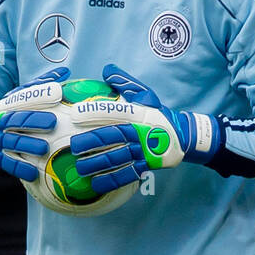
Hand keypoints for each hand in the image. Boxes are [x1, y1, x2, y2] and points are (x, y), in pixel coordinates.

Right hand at [0, 68, 68, 180]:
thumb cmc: (9, 113)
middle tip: (53, 123)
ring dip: (28, 146)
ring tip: (45, 149)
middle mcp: (0, 122)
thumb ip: (41, 86)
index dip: (39, 96)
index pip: (22, 98)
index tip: (57, 95)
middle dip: (34, 121)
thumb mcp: (20, 97)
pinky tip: (34, 174)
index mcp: (7, 105)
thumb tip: (66, 72)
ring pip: (12, 143)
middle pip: (16, 120)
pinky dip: (21, 168)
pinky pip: (8, 164)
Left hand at [68, 63, 222, 191]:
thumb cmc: (157, 113)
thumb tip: (107, 69)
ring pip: (117, 158)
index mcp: (138, 113)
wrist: (182, 135)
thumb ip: (125, 82)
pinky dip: (111, 181)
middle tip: (72, 146)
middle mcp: (140, 132)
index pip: (114, 112)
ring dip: (97, 164)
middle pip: (113, 137)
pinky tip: (95, 184)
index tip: (75, 114)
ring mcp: (143, 151)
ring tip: (80, 168)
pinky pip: (127, 175)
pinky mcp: (146, 166)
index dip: (94, 112)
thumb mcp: (145, 94)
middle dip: (91, 142)